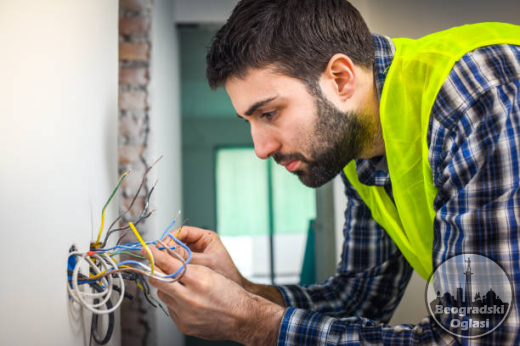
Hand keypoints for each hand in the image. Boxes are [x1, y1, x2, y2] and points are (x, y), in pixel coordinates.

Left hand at [147, 245, 284, 344]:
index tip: (146, 249)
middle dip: (153, 270)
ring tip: (178, 284)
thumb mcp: (210, 272)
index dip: (155, 255)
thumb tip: (167, 258)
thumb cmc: (230, 293)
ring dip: (166, 286)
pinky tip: (185, 299)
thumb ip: (188, 266)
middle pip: (160, 280)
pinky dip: (174, 301)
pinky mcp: (183, 325)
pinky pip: (170, 308)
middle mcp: (189, 298)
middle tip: (150, 263)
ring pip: (163, 294)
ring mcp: (185, 314)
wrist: (242, 318)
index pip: (169, 264)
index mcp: (198, 280)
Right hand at [166, 226, 245, 286]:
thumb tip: (167, 253)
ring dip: (168, 258)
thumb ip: (187, 258)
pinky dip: (172, 265)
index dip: (170, 238)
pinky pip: (177, 262)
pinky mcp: (191, 264)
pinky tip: (167, 271)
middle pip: (177, 241)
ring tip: (161, 264)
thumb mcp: (206, 263)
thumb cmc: (227, 274)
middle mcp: (199, 243)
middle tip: (158, 256)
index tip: (161, 246)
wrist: (232, 294)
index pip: (183, 231)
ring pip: (175, 252)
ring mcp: (194, 254)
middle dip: (167, 248)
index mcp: (206, 237)